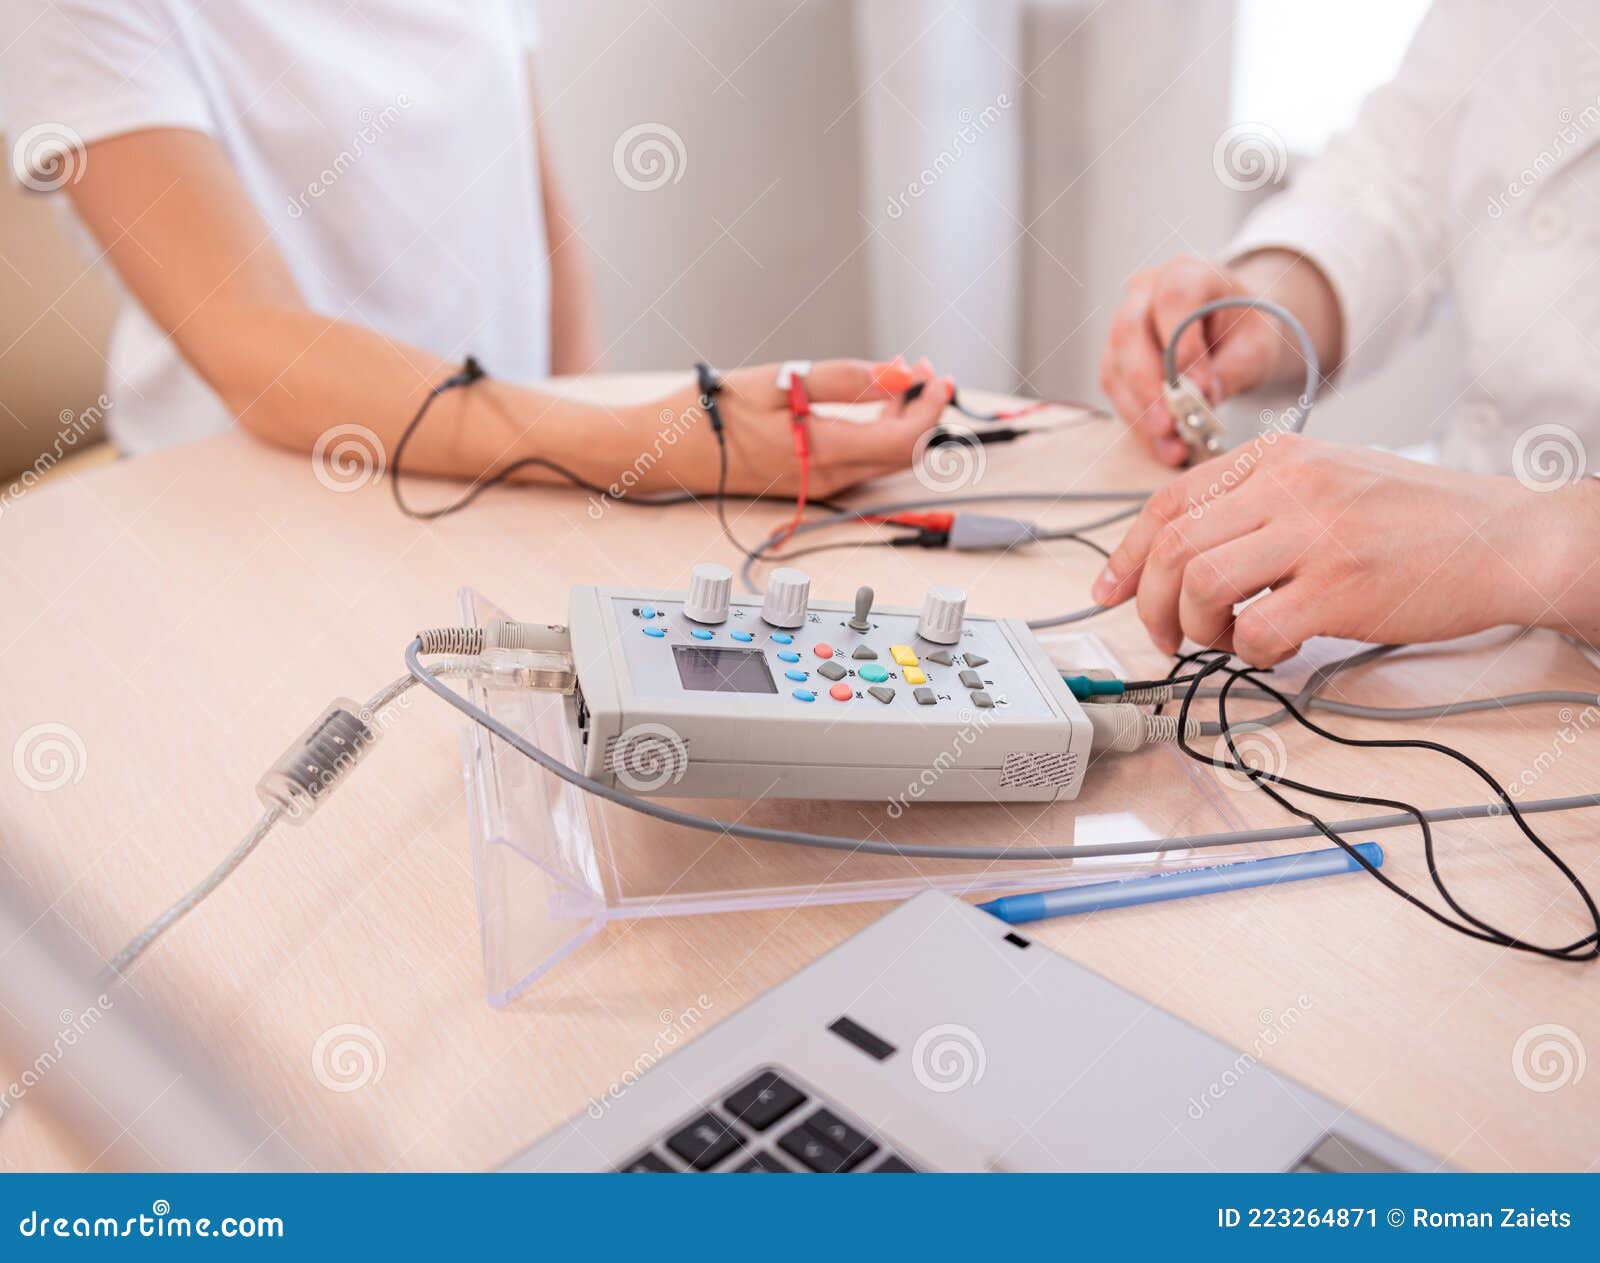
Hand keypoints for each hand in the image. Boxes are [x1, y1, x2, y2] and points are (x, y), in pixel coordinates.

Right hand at [632, 356, 951, 497]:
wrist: (668, 449)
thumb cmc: (715, 411)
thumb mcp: (783, 382)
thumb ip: (847, 380)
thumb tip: (898, 377)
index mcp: (823, 454)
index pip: (905, 441)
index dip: (932, 408)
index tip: (937, 375)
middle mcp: (829, 480)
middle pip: (904, 453)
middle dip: (922, 410)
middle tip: (918, 368)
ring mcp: (822, 486)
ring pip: (885, 459)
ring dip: (902, 420)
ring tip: (896, 379)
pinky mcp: (813, 483)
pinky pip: (862, 461)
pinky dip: (879, 431)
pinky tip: (872, 403)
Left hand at [1089, 434, 1589, 665]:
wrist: (1505, 537)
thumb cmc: (1416, 518)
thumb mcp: (1326, 480)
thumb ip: (1256, 504)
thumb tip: (1179, 556)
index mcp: (1277, 456)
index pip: (1168, 501)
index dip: (1126, 553)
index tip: (1108, 590)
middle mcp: (1290, 485)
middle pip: (1174, 546)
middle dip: (1151, 603)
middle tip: (1165, 636)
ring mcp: (1316, 533)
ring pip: (1201, 585)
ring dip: (1197, 629)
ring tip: (1224, 641)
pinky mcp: (1341, 587)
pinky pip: (1255, 630)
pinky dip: (1249, 652)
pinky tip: (1275, 649)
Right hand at [1099, 254, 1289, 466]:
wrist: (1230, 333)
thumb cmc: (1243, 332)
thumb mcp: (1255, 345)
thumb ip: (1231, 368)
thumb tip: (1201, 398)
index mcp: (1187, 272)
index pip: (1174, 298)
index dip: (1183, 345)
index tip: (1202, 389)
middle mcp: (1145, 292)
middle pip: (1130, 332)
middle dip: (1149, 385)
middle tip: (1169, 425)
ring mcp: (1123, 323)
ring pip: (1116, 366)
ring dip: (1140, 412)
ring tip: (1170, 448)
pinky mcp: (1115, 357)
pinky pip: (1116, 390)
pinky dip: (1138, 422)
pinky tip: (1162, 445)